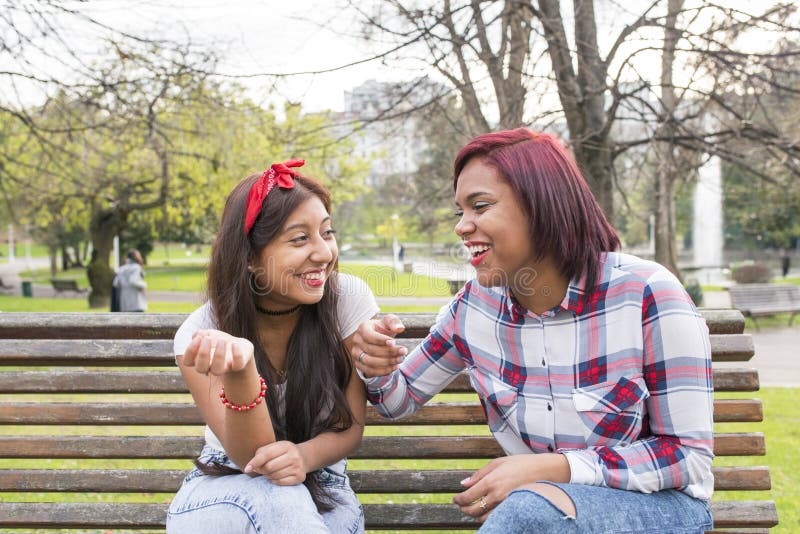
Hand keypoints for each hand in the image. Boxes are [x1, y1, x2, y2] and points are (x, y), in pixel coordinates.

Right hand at [180, 329, 253, 375]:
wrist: (239, 346)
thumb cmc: (219, 341)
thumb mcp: (209, 334)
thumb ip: (201, 333)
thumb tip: (198, 334)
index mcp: (199, 359)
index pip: (188, 361)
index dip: (190, 351)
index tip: (198, 338)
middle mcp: (210, 366)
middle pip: (200, 368)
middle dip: (202, 354)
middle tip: (207, 339)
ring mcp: (224, 368)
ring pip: (217, 370)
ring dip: (218, 355)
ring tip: (222, 340)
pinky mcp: (238, 365)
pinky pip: (237, 365)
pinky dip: (236, 355)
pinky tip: (235, 344)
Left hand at [244, 441, 307, 484]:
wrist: (304, 457)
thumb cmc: (282, 453)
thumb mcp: (274, 448)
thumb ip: (260, 454)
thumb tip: (250, 468)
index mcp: (286, 446)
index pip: (267, 454)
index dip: (255, 462)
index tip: (246, 469)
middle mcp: (294, 455)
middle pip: (269, 467)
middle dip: (261, 470)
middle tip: (260, 469)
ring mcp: (298, 467)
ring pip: (274, 476)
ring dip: (267, 476)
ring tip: (269, 472)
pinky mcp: (300, 477)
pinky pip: (280, 482)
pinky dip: (274, 481)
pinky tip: (276, 476)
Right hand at [350, 314, 406, 376]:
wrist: (377, 340)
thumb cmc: (383, 329)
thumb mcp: (389, 322)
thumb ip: (394, 322)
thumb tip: (399, 328)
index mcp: (363, 328)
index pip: (369, 336)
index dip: (381, 340)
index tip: (394, 342)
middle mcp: (356, 341)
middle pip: (371, 350)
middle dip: (389, 352)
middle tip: (403, 352)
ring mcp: (356, 354)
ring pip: (370, 362)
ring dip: (387, 363)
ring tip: (400, 360)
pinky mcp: (359, 364)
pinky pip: (370, 371)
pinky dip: (383, 371)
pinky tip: (394, 367)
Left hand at [451, 454, 569, 520]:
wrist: (545, 471)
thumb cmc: (520, 464)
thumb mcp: (497, 463)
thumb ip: (479, 474)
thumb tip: (464, 484)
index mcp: (491, 482)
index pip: (467, 497)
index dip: (458, 501)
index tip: (455, 500)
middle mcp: (497, 496)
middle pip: (474, 511)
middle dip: (465, 510)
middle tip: (462, 506)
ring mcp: (506, 505)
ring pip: (485, 519)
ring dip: (476, 516)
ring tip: (474, 509)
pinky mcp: (514, 509)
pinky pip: (497, 518)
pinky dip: (489, 517)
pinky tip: (488, 512)